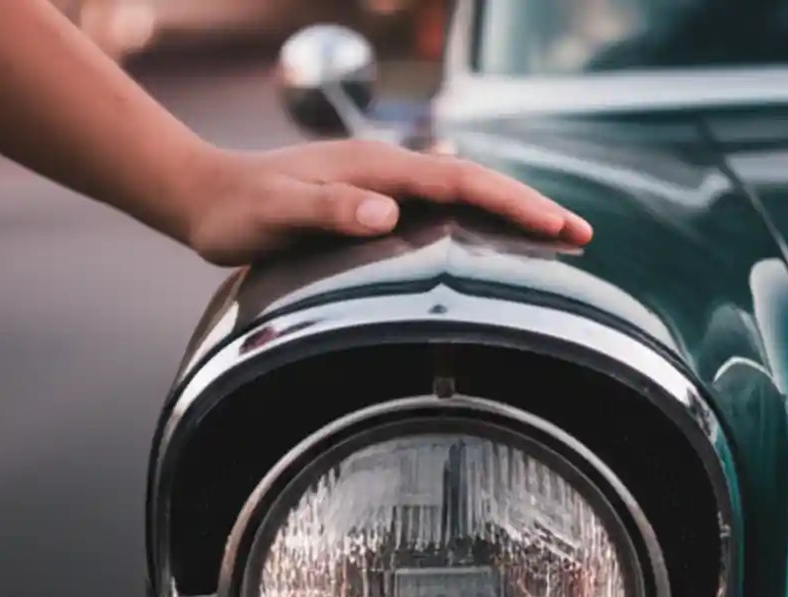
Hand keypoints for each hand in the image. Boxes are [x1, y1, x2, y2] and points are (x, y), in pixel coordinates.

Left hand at [176, 140, 593, 266]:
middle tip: (583, 235)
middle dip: (532, 207)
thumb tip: (387, 214)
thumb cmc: (239, 211)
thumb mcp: (278, 214)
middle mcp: (389, 168)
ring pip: (464, 193)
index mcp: (378, 168)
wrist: (204, 193)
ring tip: (556, 236)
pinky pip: (442, 205)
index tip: (558, 227)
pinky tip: (491, 235)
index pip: (463, 183)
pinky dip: (478, 217)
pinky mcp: (373, 198)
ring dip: (511, 211)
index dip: (513, 204)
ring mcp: (383, 182)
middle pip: (478, 183)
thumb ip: (329, 211)